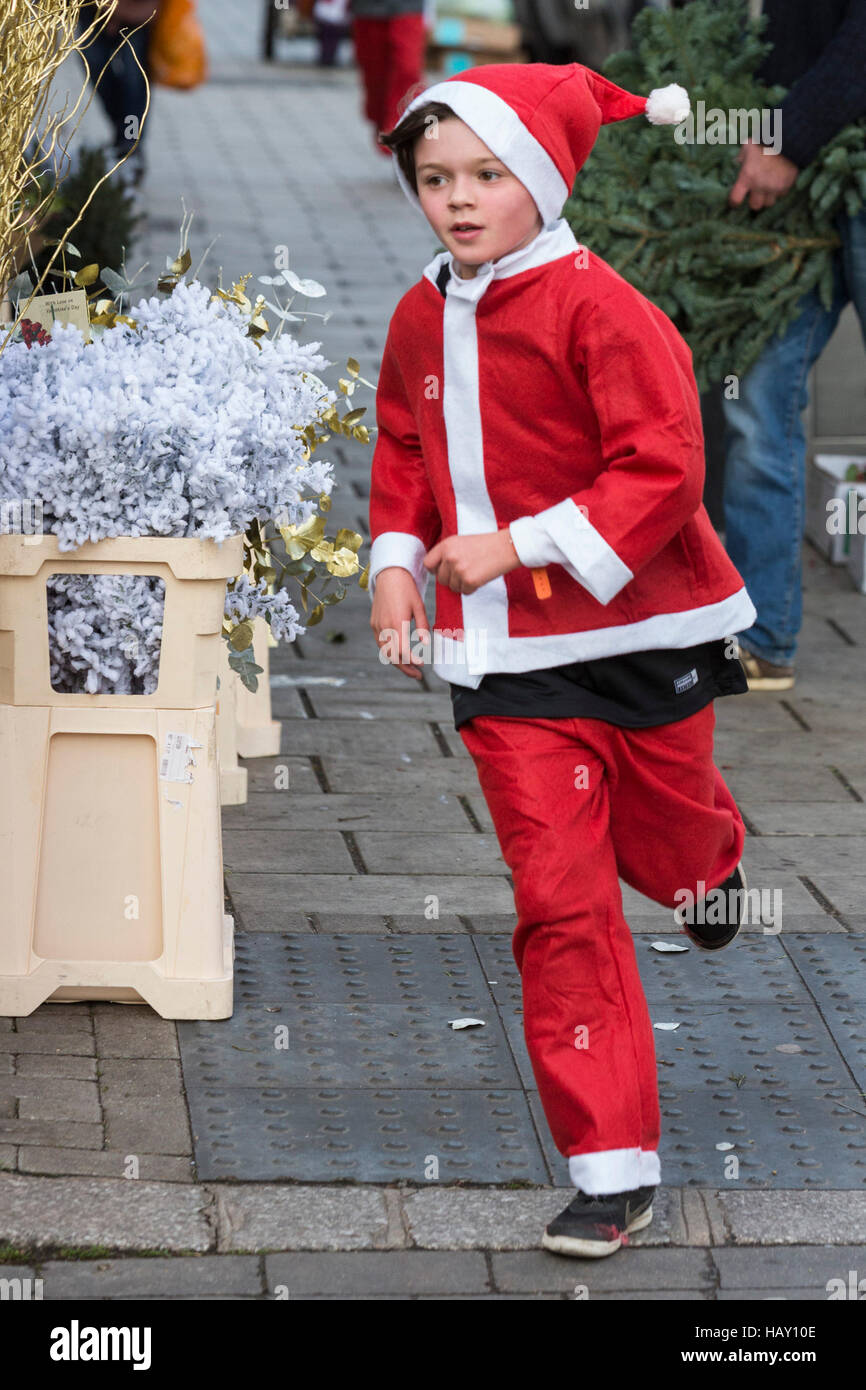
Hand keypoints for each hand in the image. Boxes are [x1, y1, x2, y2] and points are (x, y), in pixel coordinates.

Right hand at [369, 566, 429, 680]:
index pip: (402, 650)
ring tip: (410, 669)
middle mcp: (384, 626)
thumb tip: (425, 644)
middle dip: (405, 668)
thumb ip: (423, 626)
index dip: (411, 661)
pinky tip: (400, 656)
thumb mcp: (419, 606)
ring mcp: (377, 626)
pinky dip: (389, 653)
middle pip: (392, 656)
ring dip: (397, 663)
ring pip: (385, 652)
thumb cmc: (406, 589)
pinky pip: (380, 643)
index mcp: (396, 622)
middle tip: (418, 675)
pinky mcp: (374, 623)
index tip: (422, 665)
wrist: (389, 575)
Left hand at [424, 528, 521, 593]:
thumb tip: (438, 571)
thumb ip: (448, 554)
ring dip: (462, 584)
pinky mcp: (469, 580)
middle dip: (451, 579)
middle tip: (465, 572)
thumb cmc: (486, 544)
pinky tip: (480, 577)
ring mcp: (459, 569)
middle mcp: (450, 557)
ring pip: (452, 587)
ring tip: (475, 572)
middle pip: (440, 579)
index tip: (444, 570)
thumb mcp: (461, 542)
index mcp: (446, 545)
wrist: (506, 547)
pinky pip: (464, 592)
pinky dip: (472, 588)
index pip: (428, 563)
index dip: (436, 569)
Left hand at [729, 140, 798, 211]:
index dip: (734, 202)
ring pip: (769, 203)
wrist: (788, 141)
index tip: (735, 202)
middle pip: (755, 206)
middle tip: (755, 194)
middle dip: (754, 201)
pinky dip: (779, 191)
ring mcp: (773, 188)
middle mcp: (759, 186)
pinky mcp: (785, 186)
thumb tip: (737, 163)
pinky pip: (781, 195)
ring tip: (767, 189)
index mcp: (747, 177)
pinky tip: (778, 183)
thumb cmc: (764, 143)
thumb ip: (741, 157)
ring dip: (767, 198)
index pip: (735, 199)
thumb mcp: (748, 146)